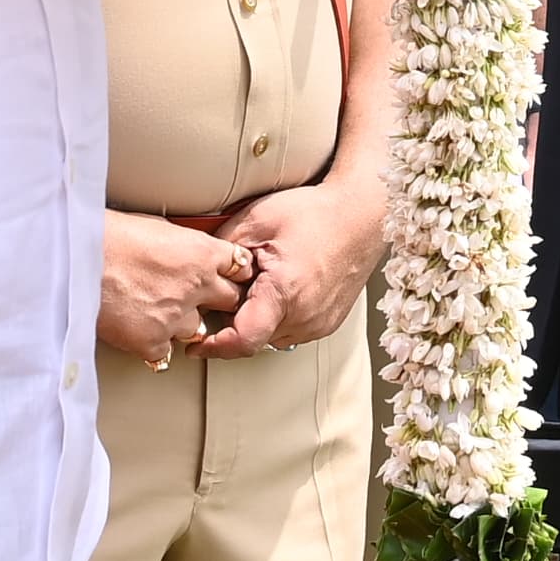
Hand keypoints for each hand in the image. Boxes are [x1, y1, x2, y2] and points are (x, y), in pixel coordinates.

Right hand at [97, 210, 253, 368]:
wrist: (72, 258)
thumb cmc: (107, 235)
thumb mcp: (157, 227)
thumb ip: (183, 246)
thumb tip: (190, 255)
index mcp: (201, 253)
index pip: (240, 267)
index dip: (231, 273)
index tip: (226, 276)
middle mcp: (196, 287)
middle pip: (229, 301)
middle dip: (215, 300)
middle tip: (193, 296)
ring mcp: (175, 318)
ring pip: (196, 330)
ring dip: (181, 323)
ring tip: (153, 309)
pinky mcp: (151, 342)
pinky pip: (164, 353)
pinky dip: (152, 344)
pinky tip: (136, 328)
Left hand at [195, 171, 384, 357]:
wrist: (362, 214)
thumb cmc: (316, 213)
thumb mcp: (256, 220)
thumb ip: (221, 251)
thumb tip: (198, 271)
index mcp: (285, 292)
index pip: (243, 340)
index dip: (214, 347)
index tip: (197, 344)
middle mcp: (306, 316)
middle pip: (254, 339)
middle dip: (234, 324)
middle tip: (228, 296)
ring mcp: (320, 323)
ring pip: (273, 337)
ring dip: (258, 321)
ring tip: (258, 286)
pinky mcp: (329, 322)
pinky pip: (292, 331)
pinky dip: (278, 317)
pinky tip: (279, 289)